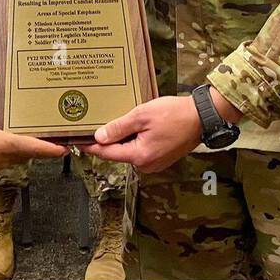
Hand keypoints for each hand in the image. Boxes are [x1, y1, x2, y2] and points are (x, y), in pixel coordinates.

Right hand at [0, 60, 64, 182]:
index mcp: (3, 144)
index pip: (34, 147)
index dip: (52, 148)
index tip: (66, 147)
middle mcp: (0, 160)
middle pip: (26, 155)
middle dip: (38, 147)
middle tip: (49, 136)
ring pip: (12, 160)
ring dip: (20, 151)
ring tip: (26, 136)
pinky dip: (3, 154)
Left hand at [77, 94, 205, 172]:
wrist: (202, 117)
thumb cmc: (175, 114)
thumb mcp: (142, 115)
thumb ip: (118, 127)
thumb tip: (99, 137)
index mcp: (140, 156)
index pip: (107, 153)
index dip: (91, 146)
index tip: (78, 141)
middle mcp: (146, 165)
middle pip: (118, 153)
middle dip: (109, 139)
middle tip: (98, 123)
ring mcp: (155, 163)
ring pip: (130, 151)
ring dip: (124, 138)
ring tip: (123, 120)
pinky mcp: (161, 158)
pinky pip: (141, 150)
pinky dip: (136, 139)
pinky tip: (138, 126)